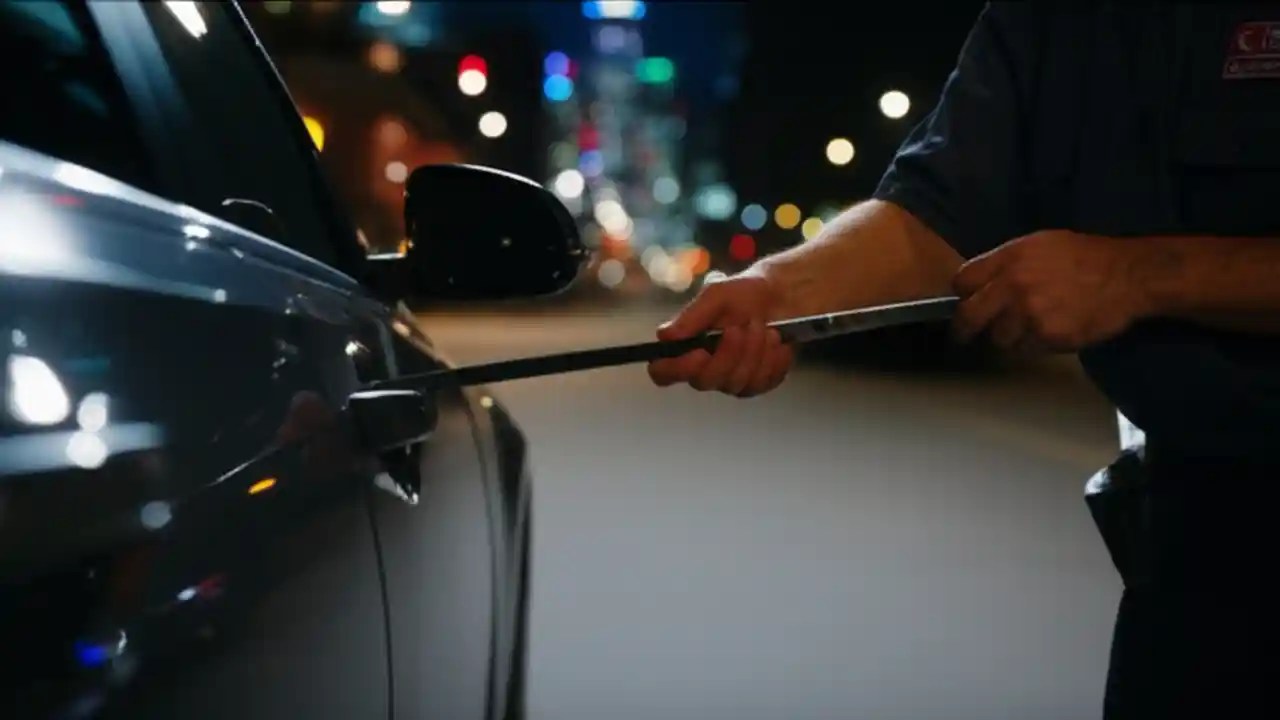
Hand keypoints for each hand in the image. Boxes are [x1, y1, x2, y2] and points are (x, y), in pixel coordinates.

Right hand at [647, 268, 794, 395]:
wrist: (784, 297)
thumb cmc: (745, 293)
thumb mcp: (718, 295)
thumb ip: (692, 316)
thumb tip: (665, 336)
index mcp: (686, 347)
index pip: (663, 372)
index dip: (676, 370)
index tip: (699, 352)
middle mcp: (705, 369)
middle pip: (705, 381)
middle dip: (729, 352)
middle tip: (744, 325)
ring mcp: (732, 380)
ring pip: (737, 382)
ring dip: (755, 350)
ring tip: (765, 328)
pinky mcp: (758, 384)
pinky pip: (763, 381)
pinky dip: (773, 358)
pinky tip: (777, 341)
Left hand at [952, 230, 1150, 351]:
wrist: (1128, 276)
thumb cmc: (1087, 257)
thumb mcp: (1041, 245)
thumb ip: (1007, 263)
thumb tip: (981, 284)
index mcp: (1010, 257)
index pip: (963, 280)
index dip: (962, 294)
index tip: (965, 303)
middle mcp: (1014, 285)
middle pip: (968, 316)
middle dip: (964, 329)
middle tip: (964, 336)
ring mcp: (1030, 313)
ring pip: (998, 338)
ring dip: (1008, 337)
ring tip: (1029, 327)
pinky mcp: (1048, 336)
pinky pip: (1026, 349)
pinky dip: (1033, 345)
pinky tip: (1051, 331)